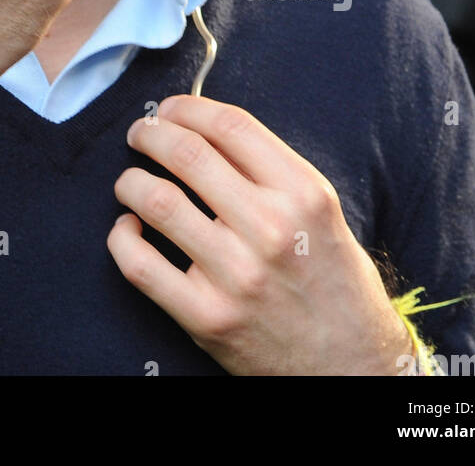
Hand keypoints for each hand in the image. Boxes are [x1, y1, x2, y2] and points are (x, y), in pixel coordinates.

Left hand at [107, 96, 413, 374]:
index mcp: (303, 193)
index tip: (169, 109)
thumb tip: (201, 127)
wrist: (353, 365)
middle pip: (186, 153)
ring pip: (156, 202)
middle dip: (150, 134)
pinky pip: (141, 266)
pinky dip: (121, 239)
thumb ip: (268, 169)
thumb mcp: (319, 210)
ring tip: (130, 182)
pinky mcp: (207, 317)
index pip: (230, 126)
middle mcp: (270, 229)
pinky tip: (127, 230)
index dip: (187, 108)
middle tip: (141, 134)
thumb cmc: (332, 279)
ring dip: (130, 182)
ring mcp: (236, 276)